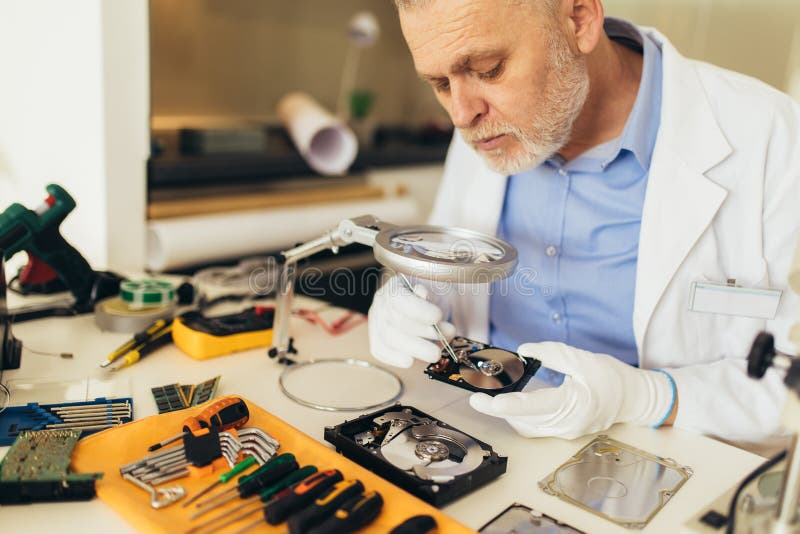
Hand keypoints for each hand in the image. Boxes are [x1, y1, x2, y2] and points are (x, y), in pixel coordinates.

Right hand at [368, 277, 454, 367]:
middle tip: (446, 335)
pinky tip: (413, 359)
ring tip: (437, 350)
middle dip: (424, 332)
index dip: (418, 310)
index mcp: (395, 286)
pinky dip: (399, 359)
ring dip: (417, 348)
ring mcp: (376, 323)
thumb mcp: (438, 292)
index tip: (438, 317)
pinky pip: (381, 352)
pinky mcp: (377, 341)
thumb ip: (432, 292)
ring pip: (389, 339)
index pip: (399, 299)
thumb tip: (421, 293)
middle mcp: (381, 303)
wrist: (431, 313)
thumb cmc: (434, 301)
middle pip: (395, 322)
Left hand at [469, 342, 675, 438]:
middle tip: (475, 398)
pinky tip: (509, 403)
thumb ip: (551, 353)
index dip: (506, 405)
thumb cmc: (612, 377)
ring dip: (506, 414)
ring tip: (487, 397)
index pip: (533, 407)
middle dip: (497, 409)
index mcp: (573, 406)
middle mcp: (566, 425)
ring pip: (527, 427)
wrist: (634, 398)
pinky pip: (534, 428)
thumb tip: (523, 349)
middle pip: (523, 421)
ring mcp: (565, 432)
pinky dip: (519, 416)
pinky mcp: (563, 431)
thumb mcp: (582, 358)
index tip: (486, 401)